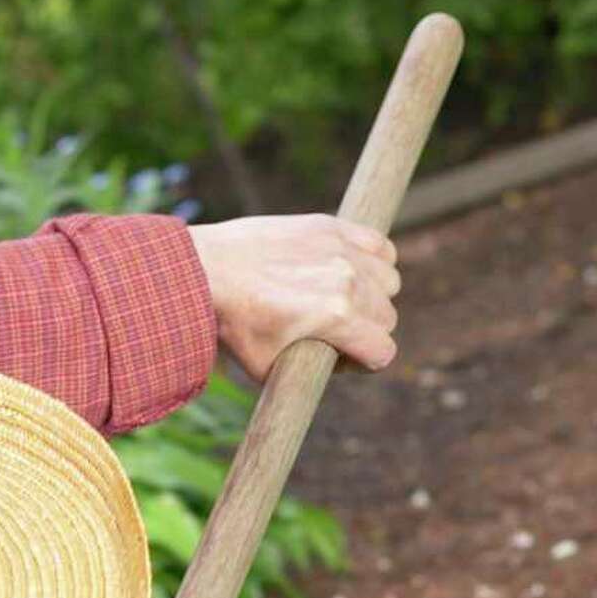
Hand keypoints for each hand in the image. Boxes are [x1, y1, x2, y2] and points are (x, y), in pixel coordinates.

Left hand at [187, 213, 401, 380]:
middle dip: (367, 331)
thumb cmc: (235, 324)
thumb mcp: (268, 368)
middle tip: (337, 332)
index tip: (347, 359)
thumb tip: (334, 367)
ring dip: (373, 295)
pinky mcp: (331, 227)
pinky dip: (373, 260)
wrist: (208, 271)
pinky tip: (352, 270)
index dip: (366, 362)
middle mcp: (348, 280)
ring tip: (344, 300)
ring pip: (388, 280)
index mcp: (337, 317)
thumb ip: (308, 371)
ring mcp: (341, 249)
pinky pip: (378, 245)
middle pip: (387, 316)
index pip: (383, 351)